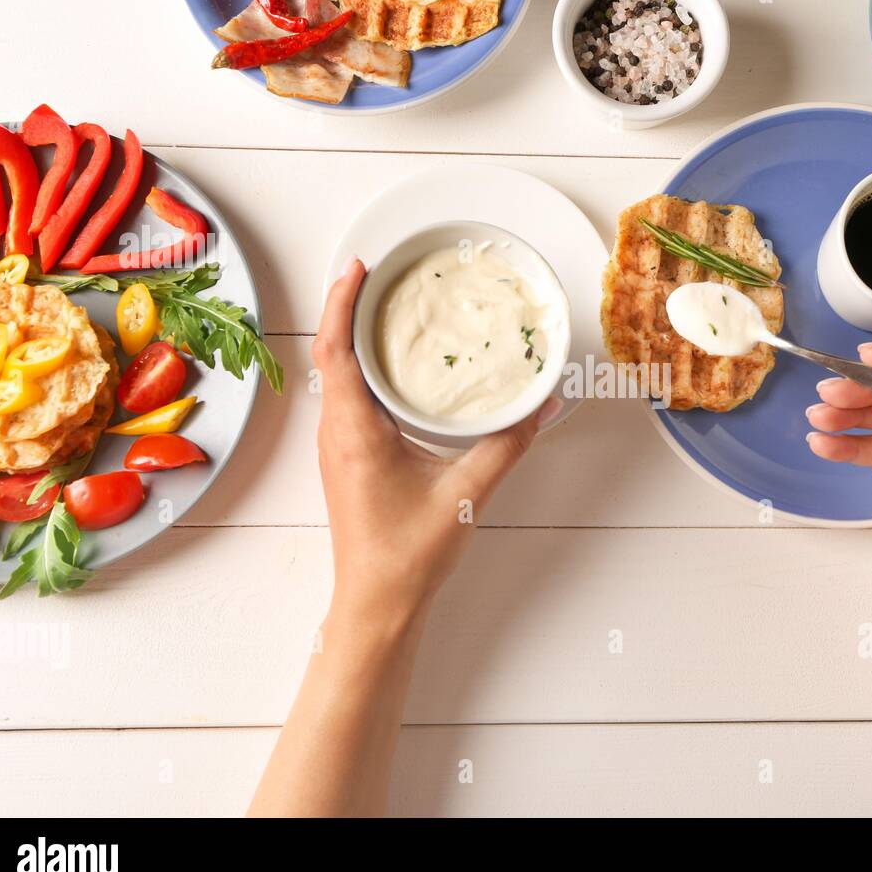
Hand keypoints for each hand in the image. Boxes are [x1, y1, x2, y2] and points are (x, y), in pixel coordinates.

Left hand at [312, 260, 560, 632]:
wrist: (377, 604)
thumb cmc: (408, 556)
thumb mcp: (466, 494)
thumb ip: (507, 445)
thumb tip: (541, 406)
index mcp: (354, 431)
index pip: (334, 349)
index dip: (341, 301)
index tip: (360, 267)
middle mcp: (336, 433)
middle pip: (330, 352)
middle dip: (347, 307)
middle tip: (379, 275)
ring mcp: (338, 446)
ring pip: (336, 375)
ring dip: (352, 336)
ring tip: (384, 308)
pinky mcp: (348, 458)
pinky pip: (347, 397)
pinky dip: (361, 368)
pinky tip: (391, 365)